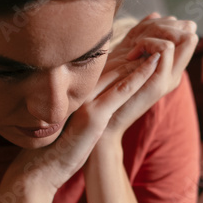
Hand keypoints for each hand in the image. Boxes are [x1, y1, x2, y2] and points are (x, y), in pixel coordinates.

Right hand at [10, 52, 163, 193]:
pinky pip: (121, 91)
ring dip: (143, 56)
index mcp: (76, 90)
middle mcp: (81, 90)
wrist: (39, 169)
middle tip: (159, 34)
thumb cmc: (55, 150)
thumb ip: (80, 108)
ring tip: (162, 42)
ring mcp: (86, 101)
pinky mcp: (93, 115)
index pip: (106, 65)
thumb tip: (90, 104)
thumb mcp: (71, 123)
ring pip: (120, 72)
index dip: (127, 51)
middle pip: (115, 63)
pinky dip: (139, 76)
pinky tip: (153, 64)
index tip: (144, 40)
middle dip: (138, 49)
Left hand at [99, 13, 197, 142]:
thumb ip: (142, 38)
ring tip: (134, 47)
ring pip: (184, 37)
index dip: (168, 23)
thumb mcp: (127, 55)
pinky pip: (166, 49)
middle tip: (139, 38)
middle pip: (190, 33)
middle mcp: (174, 73)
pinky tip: (130, 55)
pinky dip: (149, 43)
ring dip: (157, 33)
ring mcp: (170, 78)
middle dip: (165, 25)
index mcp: (169, 68)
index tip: (142, 33)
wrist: (101, 121)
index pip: (187, 33)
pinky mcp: (160, 84)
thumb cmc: (108, 89)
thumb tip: (156, 15)